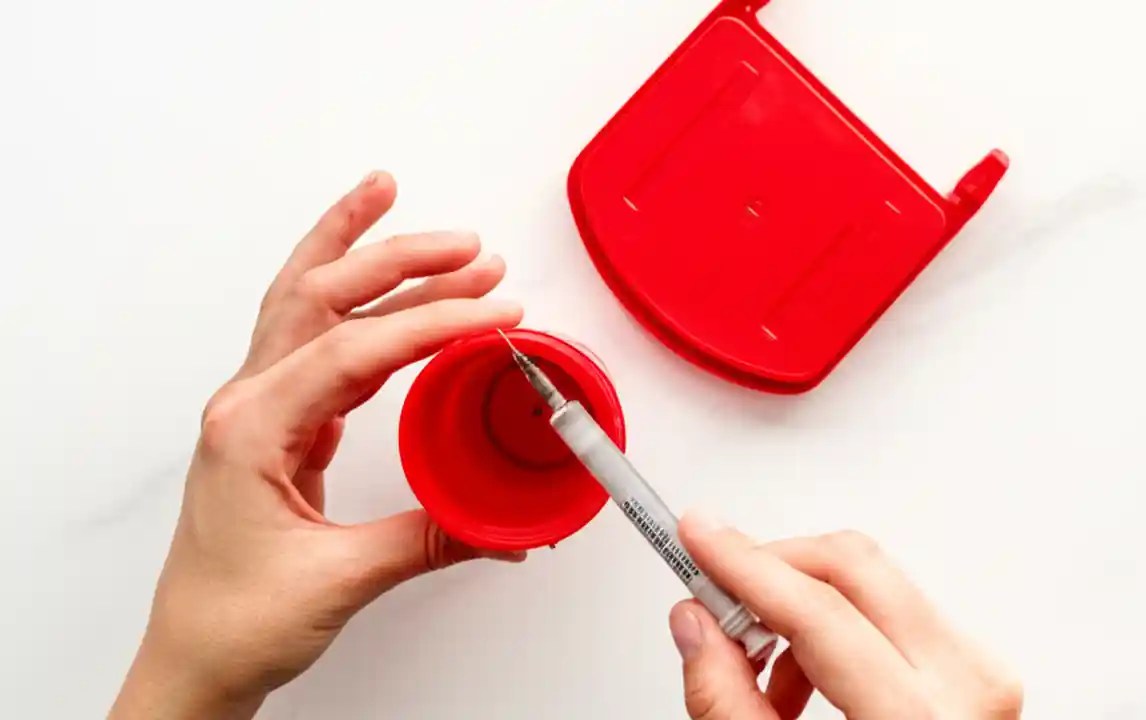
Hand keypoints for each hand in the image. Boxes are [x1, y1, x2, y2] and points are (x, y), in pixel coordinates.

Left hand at [110, 171, 524, 718]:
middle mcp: (248, 405)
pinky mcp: (278, 429)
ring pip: (306, 306)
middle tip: (462, 243)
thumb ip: (431, 539)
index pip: (354, 351)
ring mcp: (259, 411)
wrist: (194, 658)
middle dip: (391, 257)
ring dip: (357, 258)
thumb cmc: (234, 621)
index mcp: (252, 428)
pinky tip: (388, 300)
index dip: (433, 323)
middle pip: (317, 296)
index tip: (495, 314)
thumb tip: (502, 523)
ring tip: (398, 208)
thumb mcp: (342, 579)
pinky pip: (318, 345)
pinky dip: (355, 309)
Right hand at [669, 513, 1021, 719]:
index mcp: (919, 719)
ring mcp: (979, 670)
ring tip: (759, 671)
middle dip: (771, 571)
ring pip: (870, 582)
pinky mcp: (974, 666)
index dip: (745, 565)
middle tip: (716, 594)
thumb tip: (696, 626)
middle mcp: (967, 682)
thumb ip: (727, 699)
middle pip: (852, 567)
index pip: (819, 608)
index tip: (699, 536)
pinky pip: (891, 609)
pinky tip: (801, 682)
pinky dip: (834, 629)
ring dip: (800, 609)